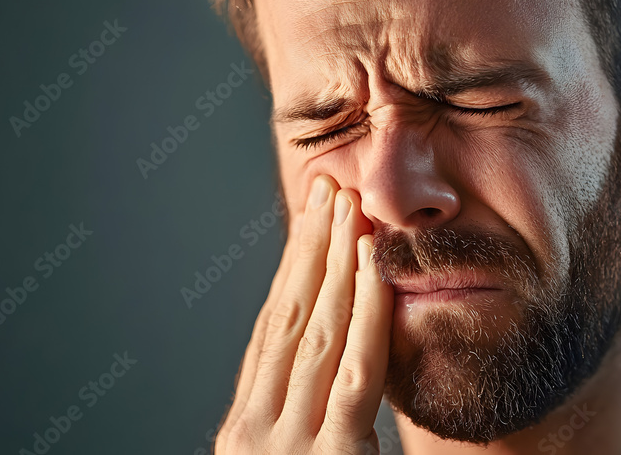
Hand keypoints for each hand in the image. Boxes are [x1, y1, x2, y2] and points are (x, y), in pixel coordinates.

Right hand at [215, 175, 392, 453]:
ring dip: (336, 262)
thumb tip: (333, 369)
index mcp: (246, 427)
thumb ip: (310, 418)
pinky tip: (373, 263)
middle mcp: (254, 429)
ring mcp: (285, 444)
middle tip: (328, 191)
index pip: (271, 331)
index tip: (310, 221)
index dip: (291, 269)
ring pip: (315, 331)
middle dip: (309, 249)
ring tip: (350, 208)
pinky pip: (354, 370)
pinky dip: (366, 310)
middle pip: (286, 317)